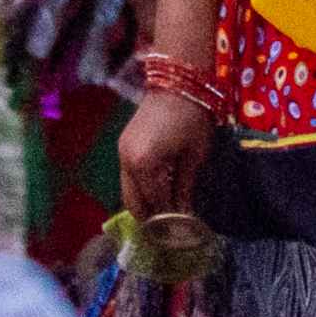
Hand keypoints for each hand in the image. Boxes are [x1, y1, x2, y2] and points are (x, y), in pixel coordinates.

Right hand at [118, 91, 216, 223]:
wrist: (176, 82)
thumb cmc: (191, 117)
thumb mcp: (194, 155)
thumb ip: (184, 186)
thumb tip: (184, 214)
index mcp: (144, 164)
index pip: (155, 201)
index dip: (167, 220)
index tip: (179, 233)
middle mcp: (126, 162)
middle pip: (134, 202)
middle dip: (150, 219)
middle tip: (167, 231)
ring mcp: (121, 153)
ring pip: (128, 191)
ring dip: (144, 205)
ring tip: (163, 216)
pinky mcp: (123, 146)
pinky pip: (129, 177)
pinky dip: (141, 189)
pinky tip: (158, 193)